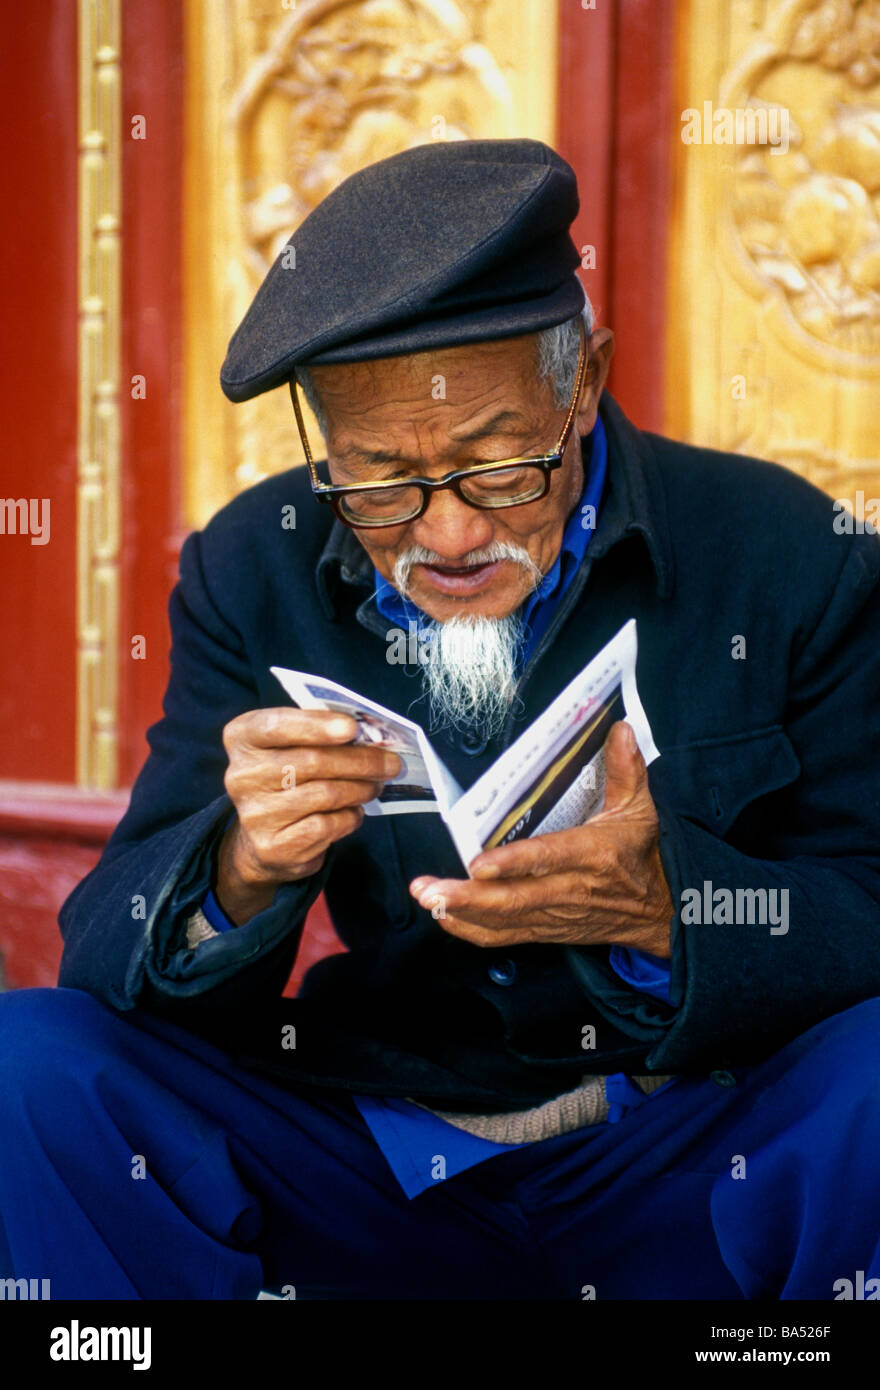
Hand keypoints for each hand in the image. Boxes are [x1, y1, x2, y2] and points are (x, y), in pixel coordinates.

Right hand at [216, 708, 401, 924]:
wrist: (263, 839)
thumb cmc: (288, 779)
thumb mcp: (292, 747)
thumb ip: (320, 734)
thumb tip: (370, 736)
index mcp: (243, 739)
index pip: (276, 725)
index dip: (315, 725)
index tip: (352, 728)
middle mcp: (241, 776)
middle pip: (312, 761)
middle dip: (360, 761)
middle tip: (391, 763)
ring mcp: (255, 814)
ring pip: (325, 794)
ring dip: (361, 789)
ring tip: (375, 786)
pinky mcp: (274, 846)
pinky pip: (327, 826)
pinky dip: (350, 817)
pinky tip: (354, 811)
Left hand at [409, 721, 672, 957]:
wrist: (661, 912)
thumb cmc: (643, 855)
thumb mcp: (640, 809)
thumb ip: (626, 769)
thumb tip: (621, 729)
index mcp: (592, 854)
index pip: (548, 859)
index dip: (513, 864)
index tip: (478, 864)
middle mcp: (570, 889)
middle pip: (514, 899)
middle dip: (467, 897)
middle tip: (428, 889)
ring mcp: (555, 913)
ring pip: (503, 920)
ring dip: (460, 912)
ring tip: (425, 897)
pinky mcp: (547, 929)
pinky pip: (505, 937)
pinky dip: (471, 930)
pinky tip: (443, 917)